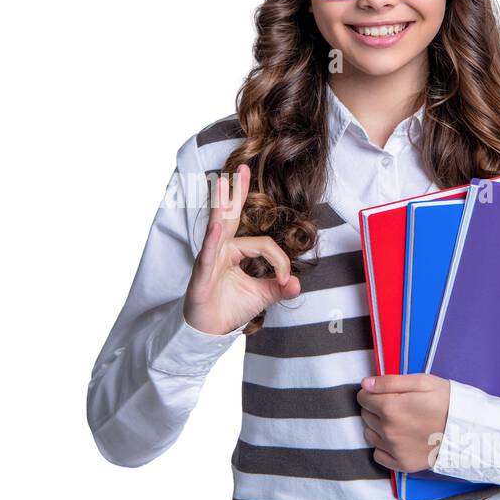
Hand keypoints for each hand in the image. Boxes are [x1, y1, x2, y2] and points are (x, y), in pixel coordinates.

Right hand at [183, 163, 301, 334]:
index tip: (285, 280)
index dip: (280, 260)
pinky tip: (216, 227)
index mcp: (235, 251)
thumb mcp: (261, 296)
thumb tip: (298, 283)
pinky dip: (213, 241)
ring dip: (221, 205)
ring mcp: (210, 259)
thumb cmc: (229, 308)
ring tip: (223, 183)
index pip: (263, 244)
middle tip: (242, 168)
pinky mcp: (202, 274)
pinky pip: (209, 254)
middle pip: (231, 216)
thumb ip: (278, 287)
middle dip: (237, 192)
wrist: (209, 331)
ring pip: (218, 228)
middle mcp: (222, 249)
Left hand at [357, 374, 450, 473]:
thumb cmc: (447, 401)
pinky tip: (399, 440)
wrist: (471, 430)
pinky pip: (378, 455)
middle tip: (397, 407)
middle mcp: (388, 430)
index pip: (362, 398)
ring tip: (400, 423)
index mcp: (390, 407)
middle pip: (366, 415)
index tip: (385, 394)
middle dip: (376, 409)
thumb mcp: (422, 382)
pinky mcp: (402, 464)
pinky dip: (384, 447)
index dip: (372, 393)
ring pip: (369, 434)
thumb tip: (365, 384)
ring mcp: (394, 449)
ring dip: (378, 427)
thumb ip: (389, 381)